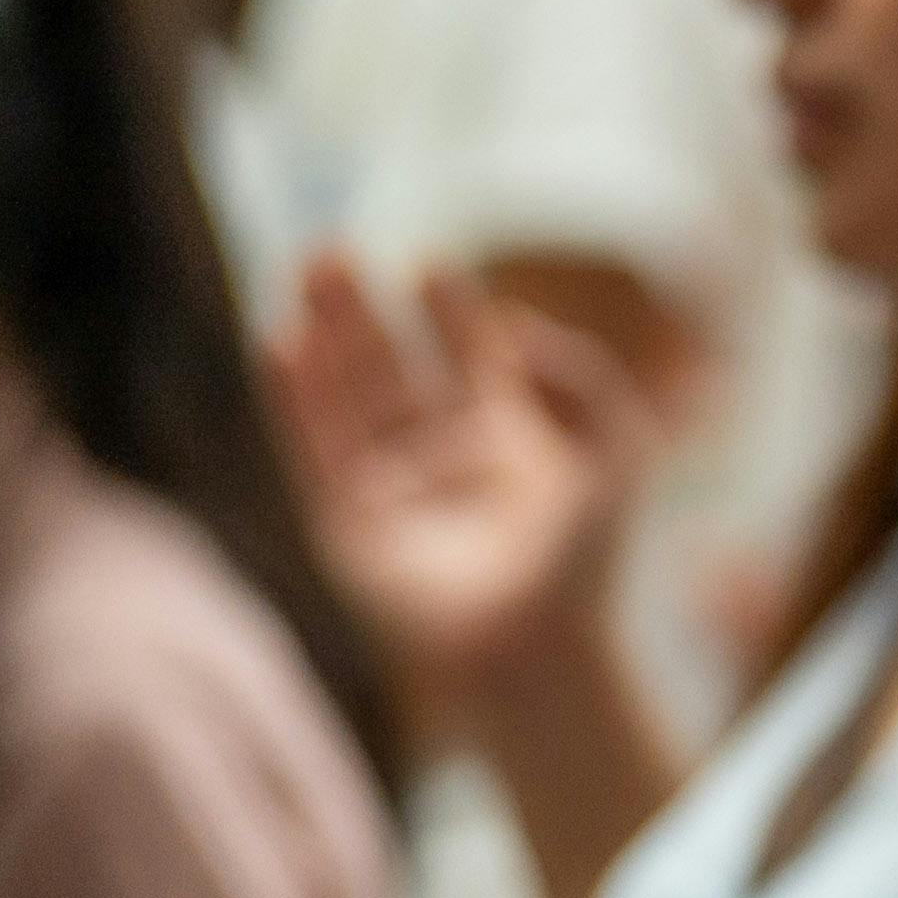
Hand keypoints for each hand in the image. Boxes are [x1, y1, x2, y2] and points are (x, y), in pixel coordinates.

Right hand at [273, 251, 648, 708]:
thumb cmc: (586, 561)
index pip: (469, 359)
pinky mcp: (347, 525)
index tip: (431, 266)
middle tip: (334, 247)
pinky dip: (296, 396)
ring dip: (326, 335)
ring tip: (308, 270)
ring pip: (348, 397)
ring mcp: (391, 491)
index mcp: (508, 442)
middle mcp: (442, 461)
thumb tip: (513, 328)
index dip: (450, 312)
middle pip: (392, 368)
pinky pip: (313, 448)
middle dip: (362, 311)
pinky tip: (281, 341)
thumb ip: (584, 377)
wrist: (541, 650)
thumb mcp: (617, 450)